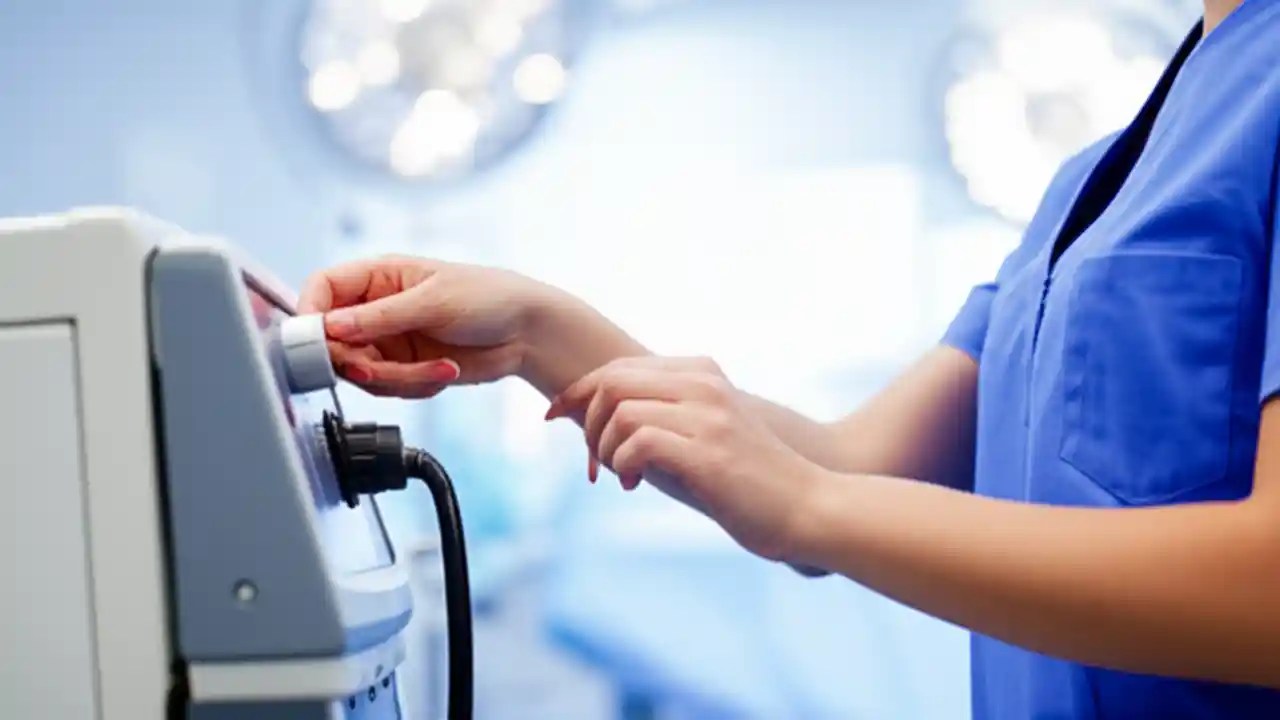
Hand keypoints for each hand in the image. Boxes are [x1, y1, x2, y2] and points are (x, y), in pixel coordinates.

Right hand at [297, 255, 548, 396]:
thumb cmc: (488, 297)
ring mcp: (389, 340)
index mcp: (379, 276)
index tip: (315, 340)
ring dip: (397, 379)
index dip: (310, 312)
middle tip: (378, 370)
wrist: (527, 333)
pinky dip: (414, 387)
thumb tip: (332, 326)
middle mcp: (377, 308)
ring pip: (361, 371)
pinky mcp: (405, 369)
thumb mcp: (433, 302)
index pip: (323, 288)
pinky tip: (443, 372)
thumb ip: (381, 317)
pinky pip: (389, 389)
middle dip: (358, 361)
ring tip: (437, 368)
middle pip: (333, 340)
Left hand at [547, 356, 822, 561]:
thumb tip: (594, 424)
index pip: (619, 366)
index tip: (555, 416)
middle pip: (610, 380)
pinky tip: (632, 484)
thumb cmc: (749, 481)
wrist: (807, 507)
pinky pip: (637, 441)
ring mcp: (708, 415)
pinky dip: (620, 464)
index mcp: (701, 374)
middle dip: (584, 420)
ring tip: (617, 475)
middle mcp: (704, 384)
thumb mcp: (700, 437)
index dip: (577, 390)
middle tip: (592, 461)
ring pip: (620, 409)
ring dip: (602, 448)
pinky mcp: (708, 451)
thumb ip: (659, 420)